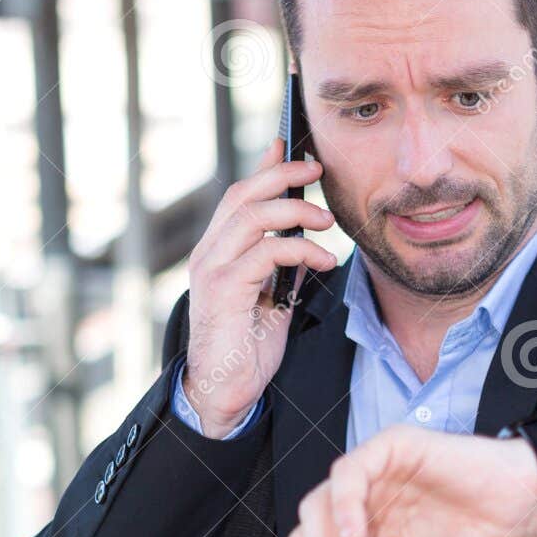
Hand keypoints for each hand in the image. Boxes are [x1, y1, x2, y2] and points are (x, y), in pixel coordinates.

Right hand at [183, 136, 336, 436]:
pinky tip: (324, 260)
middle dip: (283, 174)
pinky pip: (266, 251)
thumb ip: (282, 268)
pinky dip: (301, 250)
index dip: (264, 166)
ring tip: (327, 222)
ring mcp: (212, 268)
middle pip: (244, 193)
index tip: (289, 144)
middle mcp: (209, 252)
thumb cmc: (247, 349)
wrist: (223, 392)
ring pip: (253, 215)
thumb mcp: (272, 299)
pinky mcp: (224, 288)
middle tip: (318, 169)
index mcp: (218, 251)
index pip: (239, 195)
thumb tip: (308, 242)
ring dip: (297, 211)